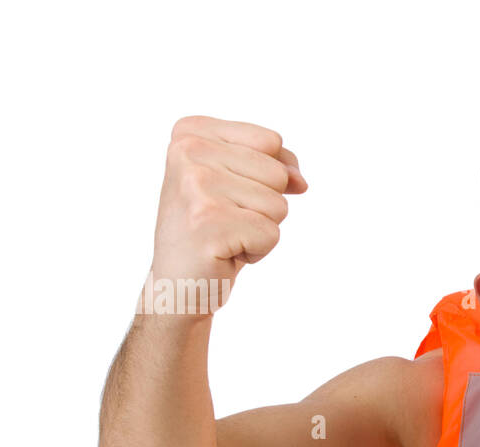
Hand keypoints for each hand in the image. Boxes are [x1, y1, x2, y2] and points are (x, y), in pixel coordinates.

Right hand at [147, 116, 307, 312]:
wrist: (178, 282)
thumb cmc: (211, 229)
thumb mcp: (237, 182)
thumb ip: (273, 164)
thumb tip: (301, 182)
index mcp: (191, 131)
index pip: (271, 141)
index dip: (265, 176)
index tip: (227, 193)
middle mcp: (188, 151)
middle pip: (277, 173)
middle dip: (263, 205)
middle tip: (225, 219)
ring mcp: (196, 185)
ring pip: (278, 205)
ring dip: (260, 229)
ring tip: (225, 235)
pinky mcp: (209, 221)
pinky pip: (271, 234)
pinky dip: (257, 251)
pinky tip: (225, 252)